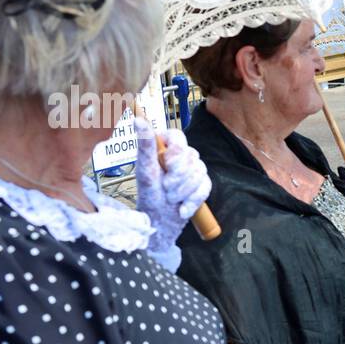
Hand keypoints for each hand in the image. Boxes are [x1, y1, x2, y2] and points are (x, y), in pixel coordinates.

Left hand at [135, 119, 210, 271]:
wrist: (160, 223)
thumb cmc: (149, 197)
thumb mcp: (145, 171)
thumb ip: (145, 145)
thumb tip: (138, 120)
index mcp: (164, 148)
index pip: (178, 135)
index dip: (177, 152)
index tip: (168, 165)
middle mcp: (180, 156)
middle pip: (191, 156)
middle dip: (178, 178)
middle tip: (166, 189)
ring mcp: (193, 170)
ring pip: (199, 172)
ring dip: (184, 191)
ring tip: (171, 199)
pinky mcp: (202, 184)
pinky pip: (206, 187)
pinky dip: (193, 200)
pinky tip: (182, 208)